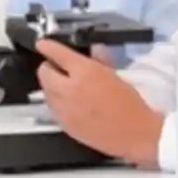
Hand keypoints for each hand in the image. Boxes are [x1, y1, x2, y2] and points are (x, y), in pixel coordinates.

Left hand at [35, 39, 162, 166]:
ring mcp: (62, 108)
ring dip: (53, 86)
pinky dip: (58, 102)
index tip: (43, 44)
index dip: (47, 46)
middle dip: (50, 68)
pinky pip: (52, 107)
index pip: (57, 54)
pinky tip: (72, 104)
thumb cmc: (130, 103)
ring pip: (46, 91)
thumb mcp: (118, 77)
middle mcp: (68, 89)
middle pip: (44, 72)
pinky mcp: (62, 123)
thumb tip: (94, 50)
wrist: (134, 133)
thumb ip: (101, 61)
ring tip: (69, 88)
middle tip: (61, 69)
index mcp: (86, 73)